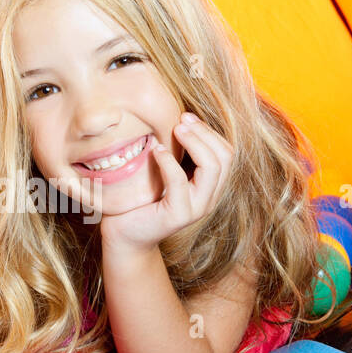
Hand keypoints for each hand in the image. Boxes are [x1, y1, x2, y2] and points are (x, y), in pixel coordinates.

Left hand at [99, 113, 233, 254]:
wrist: (124, 235)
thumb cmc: (140, 199)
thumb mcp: (164, 172)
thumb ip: (177, 154)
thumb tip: (178, 118)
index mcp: (210, 187)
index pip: (227, 153)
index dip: (210, 131)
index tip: (186, 117)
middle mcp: (209, 198)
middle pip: (225, 157)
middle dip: (205, 133)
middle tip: (181, 120)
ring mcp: (196, 208)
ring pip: (212, 168)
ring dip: (194, 143)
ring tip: (174, 130)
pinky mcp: (178, 215)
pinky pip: (180, 181)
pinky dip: (168, 161)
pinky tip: (155, 150)